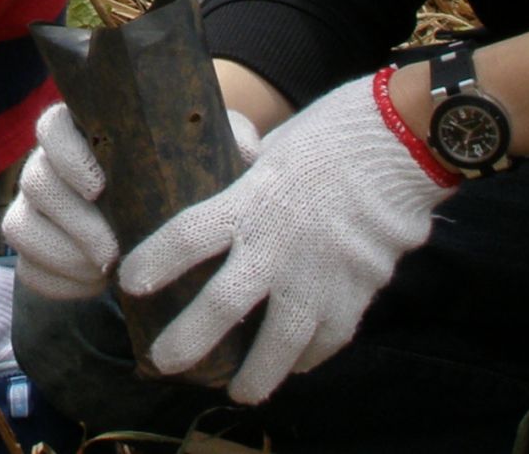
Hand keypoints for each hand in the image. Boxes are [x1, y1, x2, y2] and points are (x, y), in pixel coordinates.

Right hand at [2, 100, 260, 299]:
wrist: (163, 230)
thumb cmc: (179, 179)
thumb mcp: (205, 156)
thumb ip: (225, 141)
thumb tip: (248, 151)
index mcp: (82, 132)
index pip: (53, 126)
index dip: (67, 154)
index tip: (100, 186)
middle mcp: (49, 165)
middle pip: (35, 179)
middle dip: (73, 219)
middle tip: (112, 249)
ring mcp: (36, 209)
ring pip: (22, 225)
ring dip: (64, 253)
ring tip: (106, 271)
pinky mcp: (35, 251)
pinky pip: (28, 268)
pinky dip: (59, 280)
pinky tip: (93, 286)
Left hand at [120, 69, 450, 402]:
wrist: (400, 146)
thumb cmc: (331, 137)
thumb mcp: (273, 149)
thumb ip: (244, 178)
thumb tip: (219, 184)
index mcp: (251, 200)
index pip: (188, 236)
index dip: (154, 262)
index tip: (128, 281)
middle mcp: (279, 245)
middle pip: (222, 305)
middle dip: (188, 340)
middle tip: (164, 361)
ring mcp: (318, 276)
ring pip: (278, 342)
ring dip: (254, 373)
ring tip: (237, 392)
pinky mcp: (355, 294)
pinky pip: (325, 340)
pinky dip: (307, 357)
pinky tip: (294, 365)